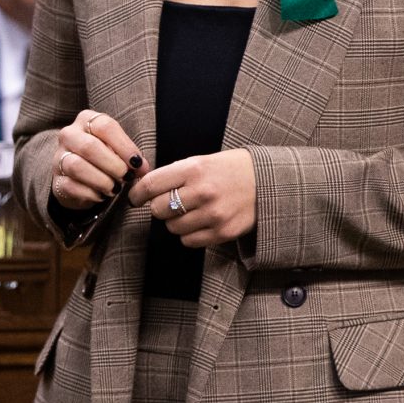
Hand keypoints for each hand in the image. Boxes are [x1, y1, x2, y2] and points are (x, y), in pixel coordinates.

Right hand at [51, 109, 144, 208]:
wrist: (79, 177)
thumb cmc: (104, 158)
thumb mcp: (118, 151)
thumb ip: (131, 157)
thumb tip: (143, 168)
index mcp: (87, 120)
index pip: (105, 126)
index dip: (124, 145)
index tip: (137, 162)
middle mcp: (69, 135)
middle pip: (89, 146)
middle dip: (112, 164)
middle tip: (126, 176)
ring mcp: (59, 157)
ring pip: (77, 166)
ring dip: (101, 180)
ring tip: (115, 188)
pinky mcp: (57, 180)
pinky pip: (71, 186)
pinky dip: (90, 193)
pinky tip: (102, 195)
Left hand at [129, 148, 256, 248]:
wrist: (267, 183)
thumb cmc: (231, 170)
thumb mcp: (203, 161)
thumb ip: (176, 174)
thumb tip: (145, 189)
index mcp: (194, 169)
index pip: (150, 185)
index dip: (137, 194)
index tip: (135, 198)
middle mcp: (202, 192)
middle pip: (158, 209)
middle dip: (159, 207)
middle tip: (169, 203)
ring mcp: (213, 214)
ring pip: (172, 227)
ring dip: (175, 222)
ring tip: (190, 212)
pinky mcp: (222, 232)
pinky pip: (189, 241)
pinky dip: (189, 234)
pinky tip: (200, 222)